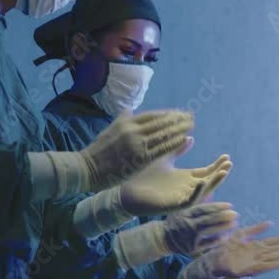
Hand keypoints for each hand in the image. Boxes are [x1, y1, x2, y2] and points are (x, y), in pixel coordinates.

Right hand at [79, 110, 193, 188]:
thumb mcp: (109, 130)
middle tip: (191, 116)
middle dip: (177, 119)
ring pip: (163, 133)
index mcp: (126, 122)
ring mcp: (137, 144)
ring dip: (179, 129)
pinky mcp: (140, 158)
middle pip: (161, 122)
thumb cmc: (97, 152)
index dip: (167, 114)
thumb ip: (122, 120)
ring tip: (191, 125)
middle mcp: (133, 130)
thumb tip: (129, 109)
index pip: (152, 115)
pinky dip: (174, 142)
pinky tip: (184, 139)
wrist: (87, 169)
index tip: (179, 113)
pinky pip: (162, 148)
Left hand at [120, 142, 232, 216]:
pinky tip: (202, 182)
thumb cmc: (143, 175)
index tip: (226, 156)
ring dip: (214, 183)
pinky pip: (188, 201)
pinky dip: (197, 193)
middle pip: (208, 182)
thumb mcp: (163, 158)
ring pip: (202, 192)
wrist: (124, 189)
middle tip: (229, 163)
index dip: (217, 166)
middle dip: (220, 173)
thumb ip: (176, 149)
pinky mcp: (171, 205)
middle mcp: (185, 188)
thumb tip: (189, 137)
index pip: (206, 173)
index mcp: (184, 178)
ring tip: (223, 172)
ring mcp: (179, 197)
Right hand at [163, 201, 238, 255]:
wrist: (163, 238)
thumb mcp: (184, 207)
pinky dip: (218, 240)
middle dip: (223, 216)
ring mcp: (190, 237)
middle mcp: (188, 224)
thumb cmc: (177, 219)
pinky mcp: (192, 248)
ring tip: (235, 223)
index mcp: (187, 213)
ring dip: (223, 227)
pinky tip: (227, 236)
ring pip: (209, 231)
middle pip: (208, 219)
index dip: (218, 207)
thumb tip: (208, 184)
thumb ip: (197, 198)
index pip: (204, 208)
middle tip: (236, 214)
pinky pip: (207, 244)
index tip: (230, 205)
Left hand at [203, 221, 278, 277]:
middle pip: (277, 250)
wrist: (214, 259)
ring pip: (274, 258)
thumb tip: (271, 223)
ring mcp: (255, 262)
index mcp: (257, 246)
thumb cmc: (227, 247)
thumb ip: (256, 229)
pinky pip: (266, 266)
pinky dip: (276, 264)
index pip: (274, 242)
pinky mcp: (250, 269)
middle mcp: (258, 254)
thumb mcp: (242, 234)